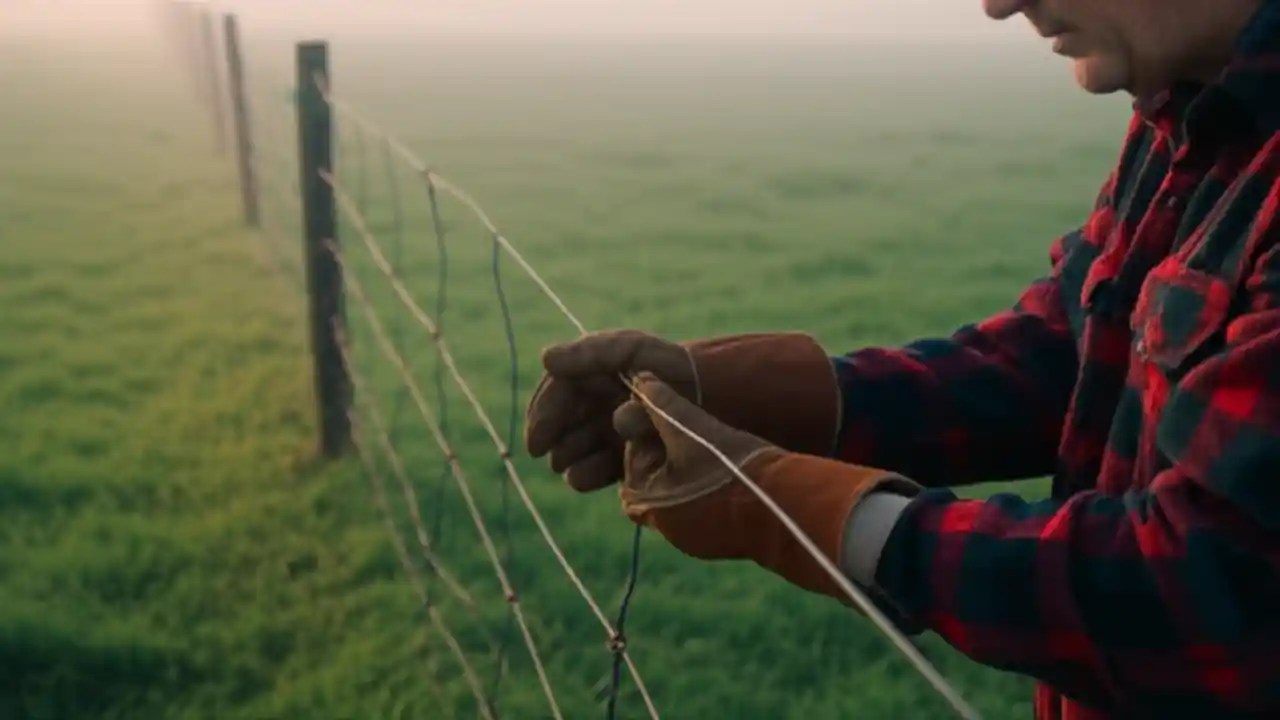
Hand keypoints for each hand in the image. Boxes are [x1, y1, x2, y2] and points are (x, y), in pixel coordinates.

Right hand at [525, 330, 697, 492]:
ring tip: (564, 462)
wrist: (710, 394)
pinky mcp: (622, 456)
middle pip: (559, 423)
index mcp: (592, 374)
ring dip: (565, 456)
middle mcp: (595, 403)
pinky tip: (580, 476)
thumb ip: (590, 353)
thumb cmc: (670, 365)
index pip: (556, 391)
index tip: (537, 435)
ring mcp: (607, 431)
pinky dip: (585, 474)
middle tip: (543, 452)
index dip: (542, 412)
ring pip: (572, 449)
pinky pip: (594, 470)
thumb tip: (545, 359)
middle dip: (549, 437)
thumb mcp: (631, 349)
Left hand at [613, 373, 919, 600]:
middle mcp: (664, 527)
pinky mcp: (715, 542)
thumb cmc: (732, 466)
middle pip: (656, 477)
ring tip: (716, 449)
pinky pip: (701, 509)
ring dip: (690, 472)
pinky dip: (708, 490)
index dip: (653, 431)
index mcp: (647, 502)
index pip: (636, 456)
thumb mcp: (692, 427)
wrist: (785, 506)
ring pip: (679, 493)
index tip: (678, 418)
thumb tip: (640, 379)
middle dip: (671, 453)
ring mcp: (690, 538)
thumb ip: (663, 404)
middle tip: (697, 433)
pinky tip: (729, 472)